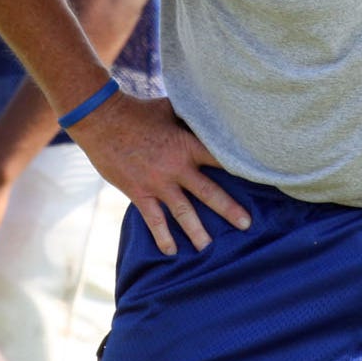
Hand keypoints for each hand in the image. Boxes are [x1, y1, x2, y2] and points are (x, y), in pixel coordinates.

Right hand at [67, 94, 249, 254]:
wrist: (102, 120)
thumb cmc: (138, 111)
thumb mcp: (169, 109)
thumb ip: (189, 116)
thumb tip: (209, 109)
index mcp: (187, 144)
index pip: (220, 159)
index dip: (240, 169)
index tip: (259, 180)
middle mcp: (177, 167)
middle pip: (209, 192)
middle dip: (229, 210)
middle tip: (246, 225)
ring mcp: (158, 183)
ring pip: (183, 212)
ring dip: (197, 231)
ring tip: (209, 248)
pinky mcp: (139, 192)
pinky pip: (154, 219)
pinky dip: (163, 237)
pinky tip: (171, 252)